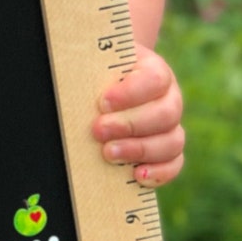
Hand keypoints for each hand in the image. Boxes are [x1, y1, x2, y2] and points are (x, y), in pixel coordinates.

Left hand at [93, 45, 184, 187]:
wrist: (104, 87)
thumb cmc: (97, 74)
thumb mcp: (94, 65)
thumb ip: (89, 70)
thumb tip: (67, 77)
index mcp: (154, 70)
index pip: (156, 79)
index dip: (131, 93)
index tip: (103, 103)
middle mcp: (169, 98)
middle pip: (166, 114)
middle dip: (130, 125)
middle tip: (98, 130)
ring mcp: (171, 126)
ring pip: (173, 141)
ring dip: (140, 150)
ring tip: (108, 153)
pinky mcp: (168, 151)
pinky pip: (174, 164)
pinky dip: (159, 172)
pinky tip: (136, 175)